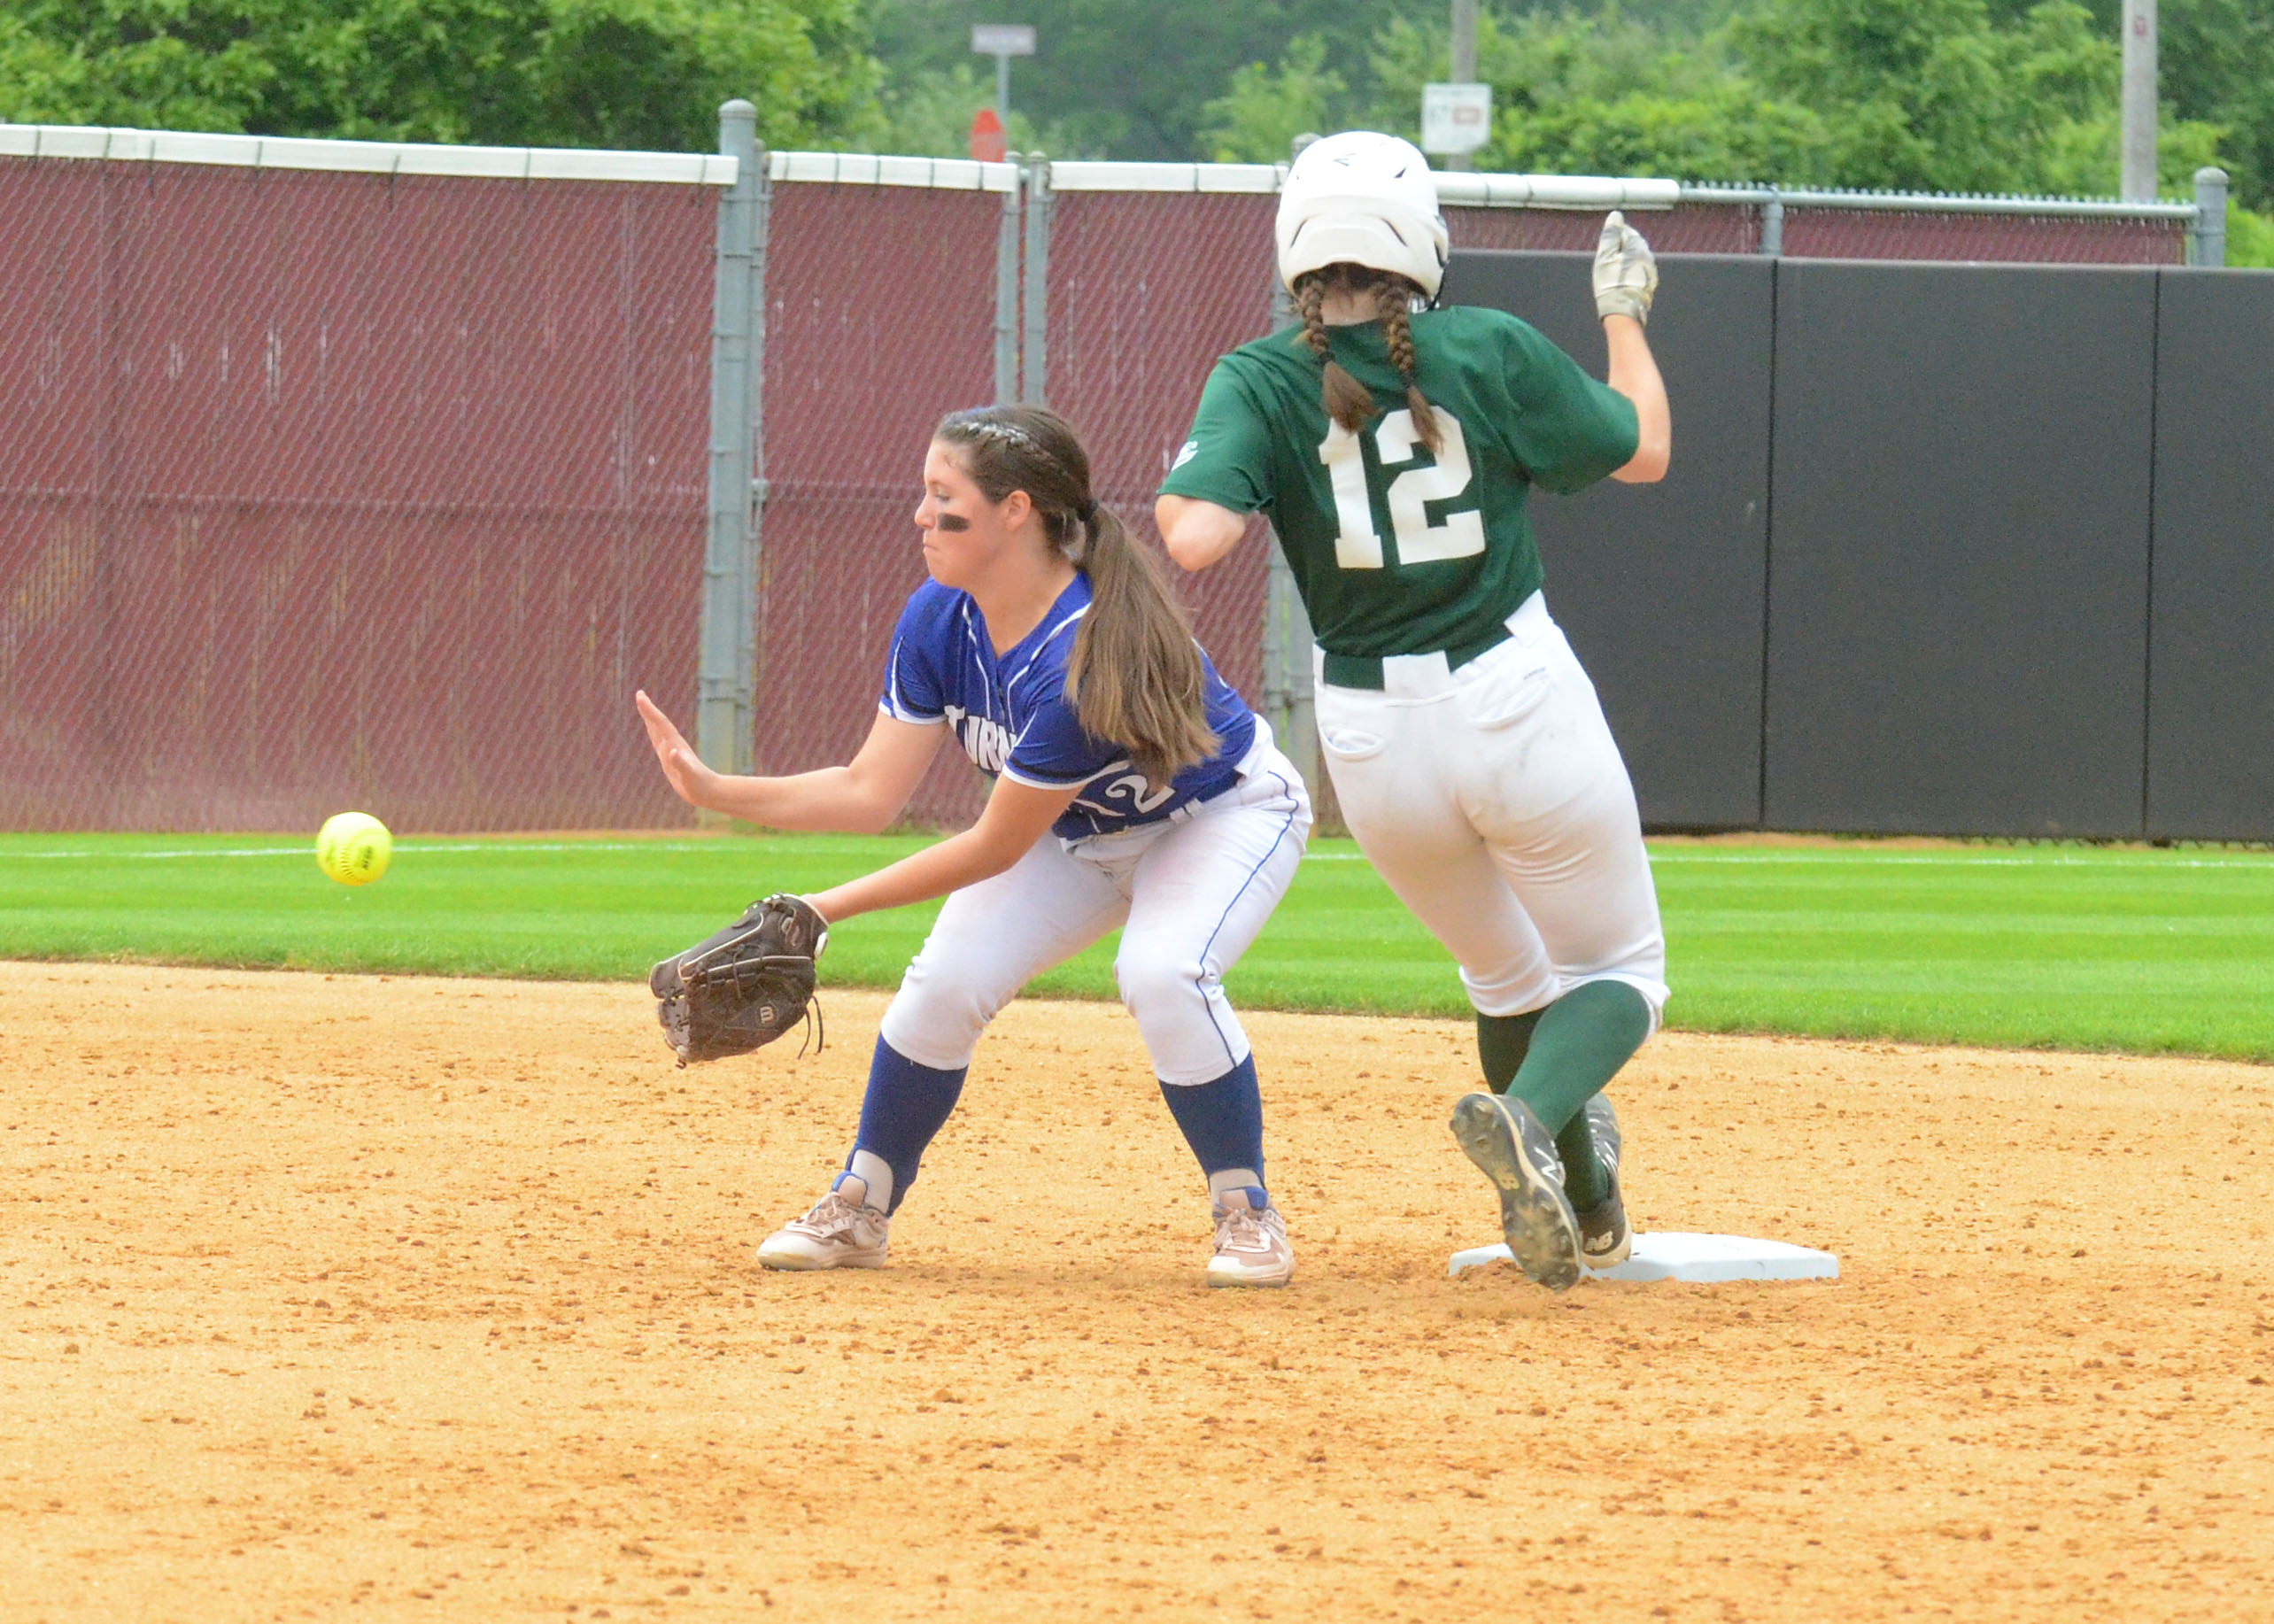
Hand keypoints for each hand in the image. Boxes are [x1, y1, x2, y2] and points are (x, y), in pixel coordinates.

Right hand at [635, 690, 720, 810]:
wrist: (712, 792)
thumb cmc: (700, 786)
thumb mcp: (689, 776)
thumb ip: (681, 764)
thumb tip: (673, 752)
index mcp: (675, 746)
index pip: (660, 724)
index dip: (649, 710)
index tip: (640, 696)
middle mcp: (673, 746)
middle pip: (659, 724)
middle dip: (648, 710)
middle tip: (640, 694)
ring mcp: (673, 753)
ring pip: (659, 732)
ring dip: (651, 720)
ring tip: (645, 708)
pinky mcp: (674, 761)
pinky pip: (662, 744)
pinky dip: (656, 735)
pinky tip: (655, 732)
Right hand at [1593, 210, 1657, 324]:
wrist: (1623, 312)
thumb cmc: (1611, 284)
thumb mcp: (1606, 256)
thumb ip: (1611, 235)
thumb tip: (1616, 216)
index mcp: (1638, 247)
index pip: (1626, 231)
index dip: (1613, 237)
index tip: (1604, 248)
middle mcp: (1648, 257)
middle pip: (1633, 245)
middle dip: (1621, 249)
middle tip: (1606, 261)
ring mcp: (1650, 272)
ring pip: (1636, 259)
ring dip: (1625, 261)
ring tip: (1613, 272)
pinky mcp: (1649, 285)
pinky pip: (1639, 272)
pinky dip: (1630, 273)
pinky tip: (1621, 282)